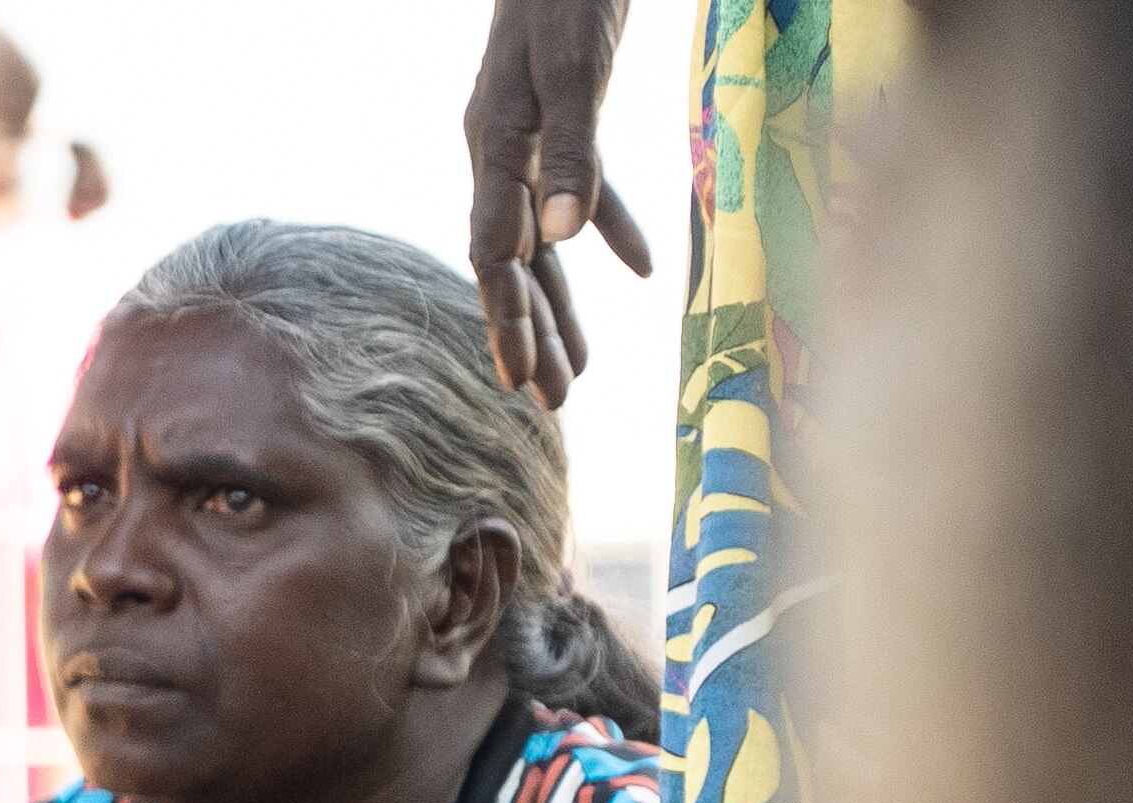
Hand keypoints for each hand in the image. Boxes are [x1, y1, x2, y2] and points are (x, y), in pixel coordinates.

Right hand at [466, 0, 653, 404]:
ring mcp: (529, 143)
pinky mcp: (562, 124)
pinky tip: (639, 269)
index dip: (505, 318)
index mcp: (495, 147)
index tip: (519, 378)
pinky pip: (583, 191)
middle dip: (529, 334)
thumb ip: (572, 151)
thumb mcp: (575, 69)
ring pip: (542, 241)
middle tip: (550, 402)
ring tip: (577, 368)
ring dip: (560, 304)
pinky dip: (608, 231)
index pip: (492, 252)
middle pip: (512, 263)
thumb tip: (562, 240)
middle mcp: (502, 155)